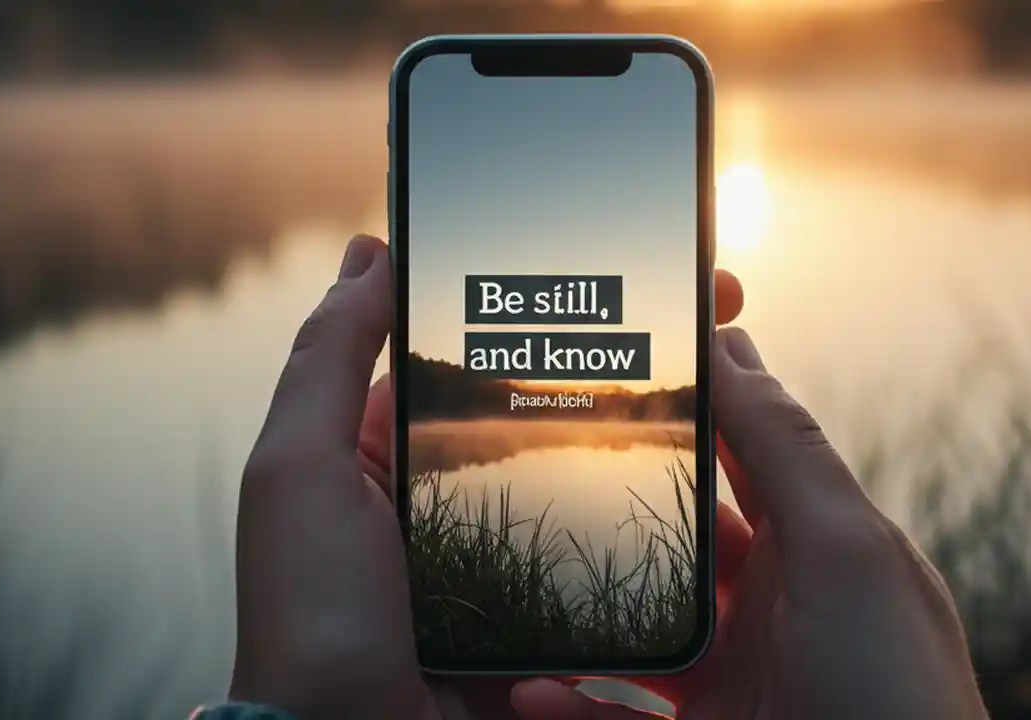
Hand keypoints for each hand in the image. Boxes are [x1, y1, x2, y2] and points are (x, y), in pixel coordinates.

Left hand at [229, 234, 746, 718]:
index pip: (485, 352)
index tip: (627, 259)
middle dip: (632, 356)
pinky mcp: (551, 613)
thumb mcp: (298, 467)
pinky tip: (715, 486)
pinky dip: (660, 524)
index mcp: (400, 448)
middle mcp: (458, 494)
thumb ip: (329, 356)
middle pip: (558, 409)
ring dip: (663, 438)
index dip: (555, 303)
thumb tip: (372, 251)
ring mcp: (510, 555)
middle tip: (717, 312)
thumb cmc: (309, 612)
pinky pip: (612, 556)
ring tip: (732, 388)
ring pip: (598, 479)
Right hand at [509, 328, 988, 718]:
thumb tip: (731, 345)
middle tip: (534, 461)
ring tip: (522, 587)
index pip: (740, 447)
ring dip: (576, 609)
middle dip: (607, 502)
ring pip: (632, 623)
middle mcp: (769, 601)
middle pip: (672, 533)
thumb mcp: (845, 550)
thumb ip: (784, 449)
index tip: (617, 356)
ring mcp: (731, 674)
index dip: (689, 400)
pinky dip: (569, 701)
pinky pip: (613, 711)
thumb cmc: (897, 692)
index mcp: (814, 541)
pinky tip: (535, 690)